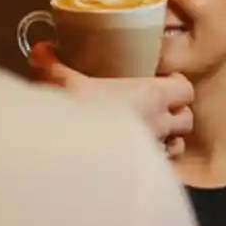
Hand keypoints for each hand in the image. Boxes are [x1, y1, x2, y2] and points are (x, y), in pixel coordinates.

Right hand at [28, 42, 193, 156]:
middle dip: (176, 116)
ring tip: (150, 136)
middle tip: (157, 111)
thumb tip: (39, 49)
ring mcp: (154, 152)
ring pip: (177, 146)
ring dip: (168, 141)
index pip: (185, 90)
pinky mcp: (146, 176)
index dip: (178, 86)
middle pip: (186, 120)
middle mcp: (159, 124)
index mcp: (151, 95)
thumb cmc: (78, 113)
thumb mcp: (63, 83)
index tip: (165, 82)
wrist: (73, 157)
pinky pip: (162, 171)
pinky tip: (137, 162)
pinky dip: (155, 166)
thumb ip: (54, 66)